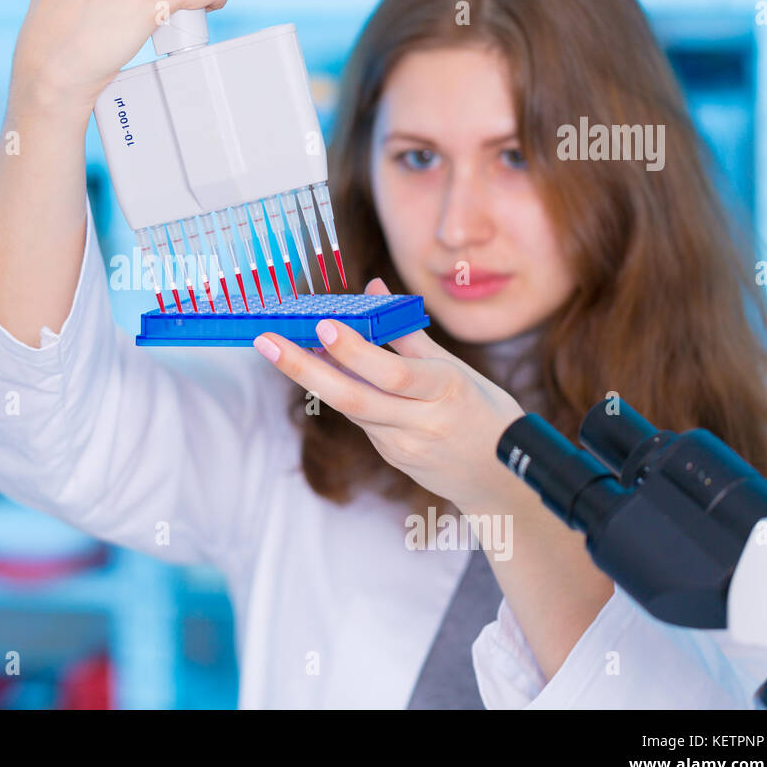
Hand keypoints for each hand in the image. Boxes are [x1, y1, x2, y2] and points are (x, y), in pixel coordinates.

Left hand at [253, 278, 526, 514]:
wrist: (501, 480)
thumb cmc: (483, 412)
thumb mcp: (457, 369)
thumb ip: (408, 332)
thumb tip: (375, 287)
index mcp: (447, 391)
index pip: (393, 373)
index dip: (356, 351)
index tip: (323, 324)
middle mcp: (423, 422)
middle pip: (354, 397)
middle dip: (303, 368)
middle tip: (265, 341)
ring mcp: (404, 446)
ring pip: (350, 408)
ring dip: (313, 376)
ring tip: (278, 346)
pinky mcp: (391, 457)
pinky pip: (359, 419)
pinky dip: (338, 392)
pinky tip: (318, 370)